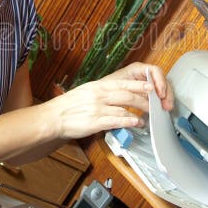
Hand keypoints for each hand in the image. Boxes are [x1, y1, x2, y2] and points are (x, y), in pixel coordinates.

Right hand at [46, 62, 173, 139]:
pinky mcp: (95, 122)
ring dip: (139, 112)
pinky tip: (136, 123)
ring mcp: (97, 109)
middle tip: (154, 104)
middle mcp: (99, 95)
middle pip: (128, 95)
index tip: (151, 87)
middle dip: (144, 100)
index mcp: (98, 86)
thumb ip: (103, 92)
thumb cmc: (69, 106)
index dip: (139, 85)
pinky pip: (116, 121)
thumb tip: (119, 94)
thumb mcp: (86, 92)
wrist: (53, 117)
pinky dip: (129, 122)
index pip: (123, 83)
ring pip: (125, 108)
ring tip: (147, 117)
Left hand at [101, 62, 173, 112]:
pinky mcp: (147, 92)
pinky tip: (162, 108)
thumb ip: (132, 91)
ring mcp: (146, 83)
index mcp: (137, 69)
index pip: (154, 71)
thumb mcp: (118, 88)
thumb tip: (147, 96)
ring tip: (166, 108)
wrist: (99, 96)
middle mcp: (143, 74)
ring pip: (162, 87)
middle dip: (166, 92)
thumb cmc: (106, 89)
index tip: (160, 93)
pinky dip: (162, 101)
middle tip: (166, 104)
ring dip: (166, 98)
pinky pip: (158, 95)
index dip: (160, 81)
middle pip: (161, 80)